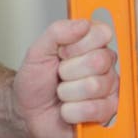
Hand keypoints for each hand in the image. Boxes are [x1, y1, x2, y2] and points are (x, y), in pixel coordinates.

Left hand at [12, 19, 119, 137]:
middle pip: (98, 61)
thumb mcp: (37, 51)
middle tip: (59, 75)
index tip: (62, 52)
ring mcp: (109, 89)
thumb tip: (83, 24)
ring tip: (61, 93)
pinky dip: (72, 111)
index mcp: (90, 44)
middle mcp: (104, 65)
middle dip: (68, 70)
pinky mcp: (108, 113)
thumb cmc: (35, 81)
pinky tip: (68, 109)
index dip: (78, 45)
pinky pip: (95, 109)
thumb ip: (57, 32)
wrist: (28, 112)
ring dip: (67, 92)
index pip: (102, 33)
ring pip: (94, 86)